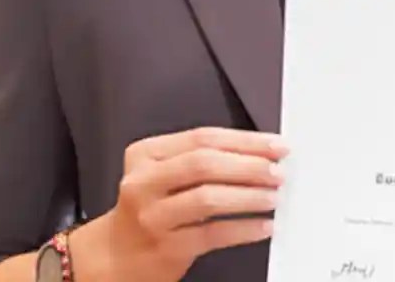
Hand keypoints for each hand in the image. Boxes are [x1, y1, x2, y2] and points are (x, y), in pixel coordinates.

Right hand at [71, 127, 287, 281]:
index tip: (276, 145)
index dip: (245, 140)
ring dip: (249, 196)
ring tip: (273, 196)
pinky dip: (243, 229)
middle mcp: (143, 182)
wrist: (115, 256)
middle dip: (249, 166)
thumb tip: (261, 154)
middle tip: (278, 171)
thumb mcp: (163, 173)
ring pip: (208, 199)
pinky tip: (263, 226)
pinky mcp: (165, 248)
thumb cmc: (151, 208)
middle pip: (204, 164)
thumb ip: (202, 158)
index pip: (203, 138)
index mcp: (146, 154)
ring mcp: (152, 216)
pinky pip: (212, 235)